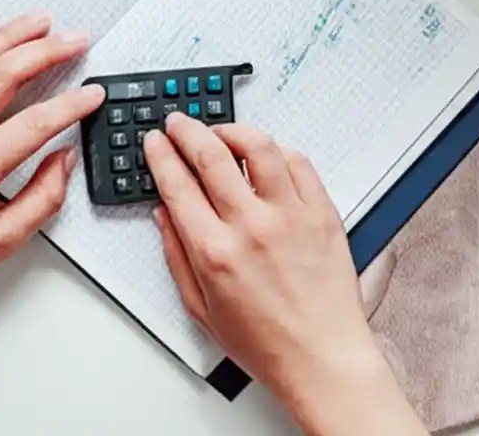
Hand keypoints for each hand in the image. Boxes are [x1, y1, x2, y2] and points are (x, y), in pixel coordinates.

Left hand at [0, 11, 104, 314]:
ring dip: (7, 35)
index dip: (74, 103)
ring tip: (36, 22)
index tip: (94, 95)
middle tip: (74, 40)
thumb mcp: (0, 243)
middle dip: (46, 51)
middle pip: (4, 75)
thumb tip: (63, 162)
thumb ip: (42, 199)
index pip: (39, 121)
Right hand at [145, 114, 425, 435]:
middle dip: (188, 130)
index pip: (177, 184)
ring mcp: (291, 215)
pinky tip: (267, 157)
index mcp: (215, 252)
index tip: (155, 142)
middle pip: (212, 154)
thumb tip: (164, 215)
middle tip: (180, 123)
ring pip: (260, 147)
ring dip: (234, 130)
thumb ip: (176, 256)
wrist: (321, 354)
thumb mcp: (201, 307)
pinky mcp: (323, 213)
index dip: (161, 155)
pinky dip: (278, 152)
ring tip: (222, 132)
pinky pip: (299, 164)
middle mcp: (252, 226)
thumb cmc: (266, 341)